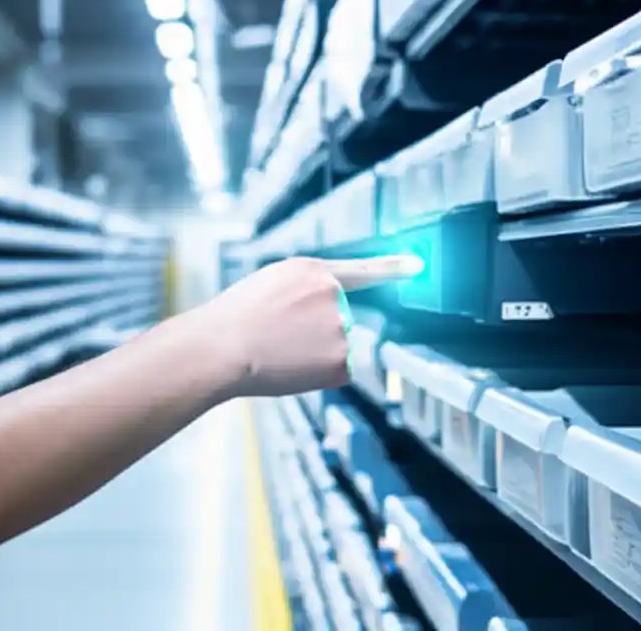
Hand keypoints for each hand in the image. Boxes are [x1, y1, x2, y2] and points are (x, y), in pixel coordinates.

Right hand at [193, 256, 421, 398]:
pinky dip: (315, 374)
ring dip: (313, 354)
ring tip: (278, 350)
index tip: (416, 266)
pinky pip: (334, 371)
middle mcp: (335, 296)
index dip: (391, 268)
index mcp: (314, 271)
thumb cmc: (236, 317)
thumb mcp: (271, 282)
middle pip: (337, 321)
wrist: (224, 347)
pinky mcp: (341, 359)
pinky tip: (290, 367)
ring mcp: (341, 328)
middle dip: (314, 333)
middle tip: (279, 337)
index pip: (362, 271)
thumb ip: (306, 286)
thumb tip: (328, 303)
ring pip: (335, 347)